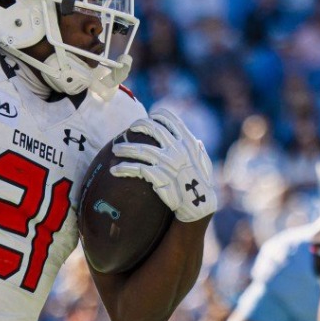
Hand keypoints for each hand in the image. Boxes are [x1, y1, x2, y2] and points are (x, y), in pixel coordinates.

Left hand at [109, 107, 217, 222]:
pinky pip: (137, 169)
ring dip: (125, 148)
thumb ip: (199, 151)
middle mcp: (177, 149)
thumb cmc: (202, 185)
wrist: (199, 205)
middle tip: (128, 130)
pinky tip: (115, 170)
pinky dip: (124, 168)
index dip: (157, 115)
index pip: (171, 120)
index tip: (149, 117)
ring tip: (115, 150)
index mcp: (188, 142)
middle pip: (153, 129)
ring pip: (141, 149)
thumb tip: (197, 141)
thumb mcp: (204, 164)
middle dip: (138, 126)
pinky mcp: (159, 176)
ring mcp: (167, 162)